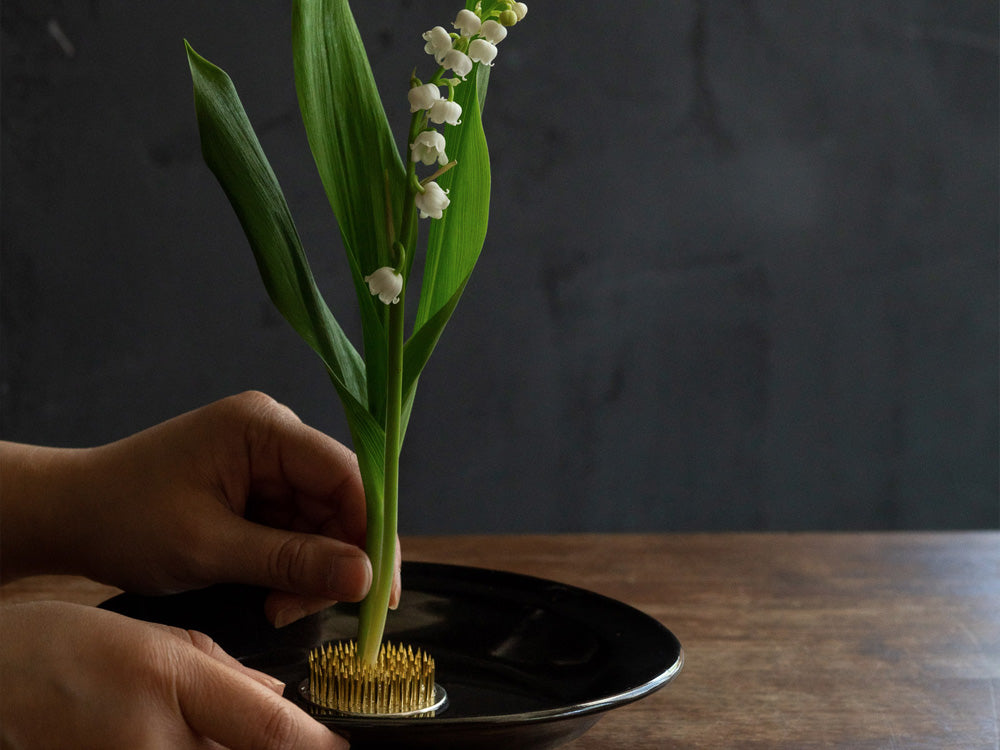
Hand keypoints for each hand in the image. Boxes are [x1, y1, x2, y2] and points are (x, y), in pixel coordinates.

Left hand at [0, 391, 399, 625]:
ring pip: (322, 522)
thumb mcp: (210, 548)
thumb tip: (364, 577)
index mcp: (264, 428)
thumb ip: (291, 561)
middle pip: (340, 501)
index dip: (372, 530)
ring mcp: (267, 461)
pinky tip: (270, 593)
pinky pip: (297, 529)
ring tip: (276, 606)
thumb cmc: (124, 519)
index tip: (378, 588)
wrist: (69, 516)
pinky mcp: (258, 487)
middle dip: (334, 560)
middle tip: (302, 609)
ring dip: (310, 570)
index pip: (345, 473)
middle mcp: (274, 436)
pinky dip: (291, 567)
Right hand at [0, 600, 347, 748]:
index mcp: (170, 689)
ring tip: (202, 729)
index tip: (343, 747)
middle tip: (277, 735)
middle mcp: (155, 748)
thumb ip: (227, 674)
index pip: (271, 731)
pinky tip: (183, 742)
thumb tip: (277, 698)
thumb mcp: (154, 639)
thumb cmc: (58, 652)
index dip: (320, 744)